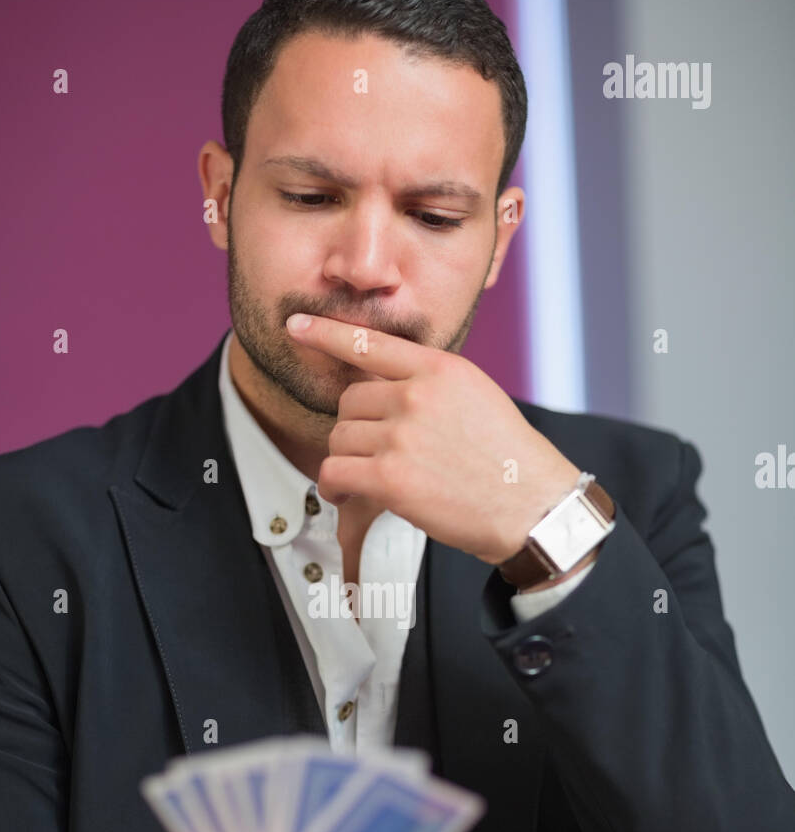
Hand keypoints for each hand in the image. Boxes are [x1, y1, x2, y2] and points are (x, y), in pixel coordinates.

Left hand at [287, 313, 581, 563]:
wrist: (533, 505)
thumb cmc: (508, 459)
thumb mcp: (476, 396)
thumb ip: (431, 384)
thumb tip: (385, 388)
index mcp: (440, 369)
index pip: (370, 343)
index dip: (327, 334)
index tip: (297, 325)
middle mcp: (417, 395)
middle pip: (349, 402)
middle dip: (356, 429)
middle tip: (375, 453)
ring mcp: (402, 435)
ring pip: (339, 438)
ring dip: (346, 462)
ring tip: (366, 480)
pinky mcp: (391, 477)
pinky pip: (335, 472)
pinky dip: (334, 487)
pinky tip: (348, 495)